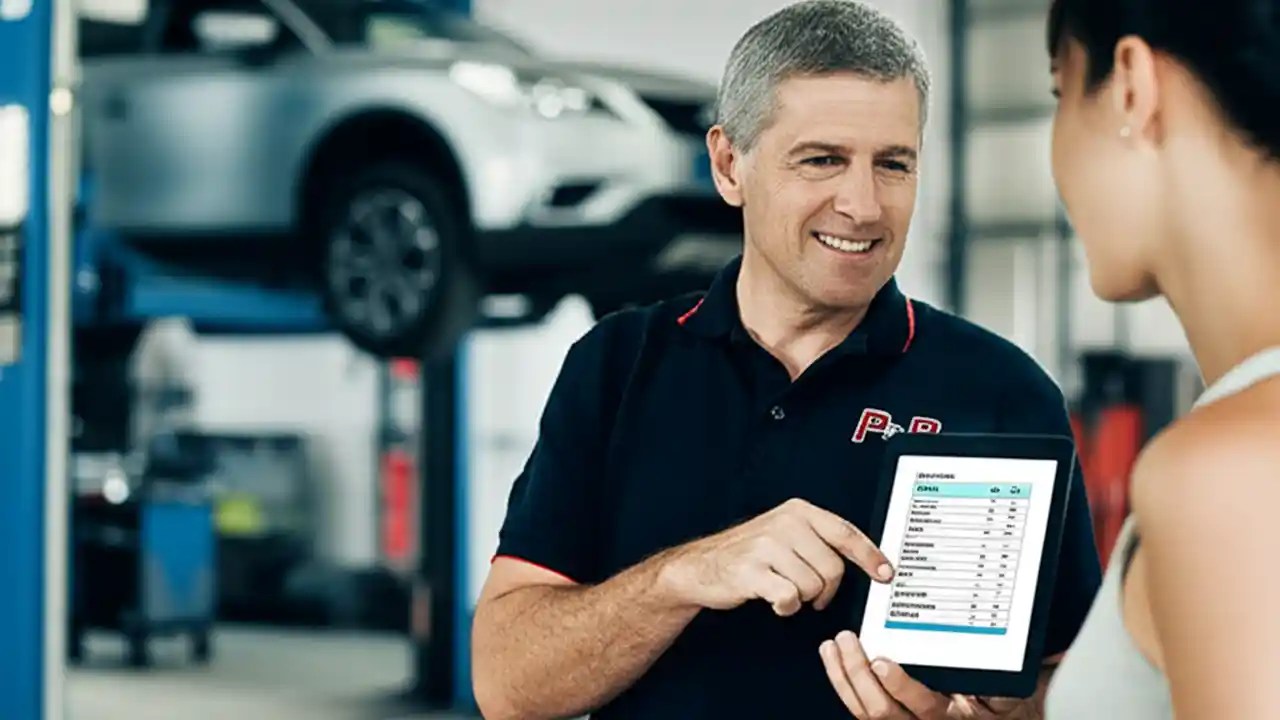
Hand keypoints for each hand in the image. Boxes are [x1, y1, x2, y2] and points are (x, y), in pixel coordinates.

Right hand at [659, 498, 893, 615]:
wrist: (700, 566)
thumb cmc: (748, 553)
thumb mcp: (784, 533)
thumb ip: (819, 540)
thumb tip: (865, 557)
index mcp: (798, 511)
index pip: (845, 532)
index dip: (869, 555)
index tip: (886, 573)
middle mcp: (785, 524)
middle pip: (832, 569)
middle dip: (825, 590)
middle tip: (811, 593)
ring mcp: (767, 546)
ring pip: (813, 587)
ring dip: (801, 598)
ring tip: (783, 589)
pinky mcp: (752, 571)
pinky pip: (789, 599)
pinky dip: (784, 607)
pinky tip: (773, 599)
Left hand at [820, 631, 1027, 718]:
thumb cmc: (1000, 707)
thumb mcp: (1006, 694)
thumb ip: (994, 683)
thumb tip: (985, 666)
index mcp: (951, 718)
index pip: (923, 705)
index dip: (900, 686)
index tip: (883, 662)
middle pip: (882, 711)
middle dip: (859, 674)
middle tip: (849, 641)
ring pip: (864, 712)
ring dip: (843, 677)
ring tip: (834, 646)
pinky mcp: (890, 718)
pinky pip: (859, 709)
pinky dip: (842, 684)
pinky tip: (833, 660)